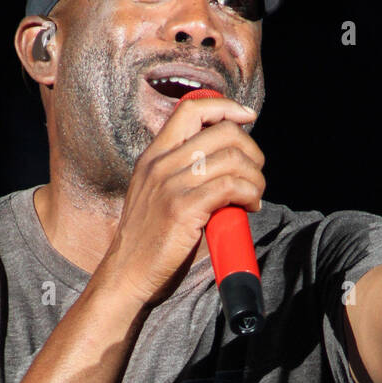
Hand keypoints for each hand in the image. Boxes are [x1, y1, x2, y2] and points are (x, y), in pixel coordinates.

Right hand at [99, 95, 264, 307]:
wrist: (126, 275)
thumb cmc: (149, 242)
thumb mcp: (158, 195)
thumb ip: (184, 175)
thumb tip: (228, 165)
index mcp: (153, 156)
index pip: (191, 109)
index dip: (225, 107)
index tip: (247, 118)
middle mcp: (160, 164)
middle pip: (221, 131)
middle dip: (251, 150)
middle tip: (255, 174)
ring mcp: (170, 185)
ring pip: (232, 158)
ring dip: (255, 177)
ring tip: (254, 196)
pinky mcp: (182, 209)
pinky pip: (230, 187)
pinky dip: (249, 194)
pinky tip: (249, 207)